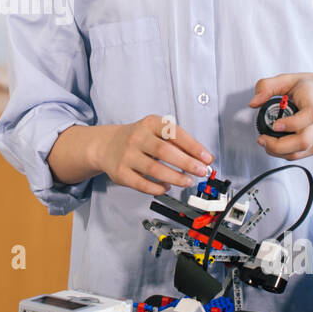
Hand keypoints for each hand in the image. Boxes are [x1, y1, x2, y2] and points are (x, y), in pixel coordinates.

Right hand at [92, 115, 213, 195]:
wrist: (105, 145)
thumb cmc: (137, 138)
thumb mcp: (155, 131)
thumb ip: (177, 142)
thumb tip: (201, 159)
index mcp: (150, 123)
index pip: (175, 133)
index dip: (193, 146)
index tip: (207, 158)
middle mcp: (137, 137)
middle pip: (165, 151)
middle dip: (187, 163)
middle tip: (201, 171)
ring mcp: (127, 155)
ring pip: (154, 169)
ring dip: (175, 177)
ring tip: (187, 181)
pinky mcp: (121, 172)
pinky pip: (142, 184)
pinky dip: (157, 188)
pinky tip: (166, 187)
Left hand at [248, 73, 312, 160]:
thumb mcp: (292, 79)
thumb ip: (269, 87)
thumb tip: (254, 102)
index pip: (308, 118)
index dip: (290, 124)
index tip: (275, 124)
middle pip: (302, 142)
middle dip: (278, 145)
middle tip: (263, 139)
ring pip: (301, 153)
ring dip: (279, 152)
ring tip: (266, 143)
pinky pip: (302, 155)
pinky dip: (286, 154)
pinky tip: (277, 146)